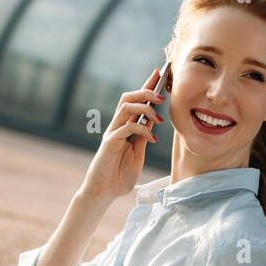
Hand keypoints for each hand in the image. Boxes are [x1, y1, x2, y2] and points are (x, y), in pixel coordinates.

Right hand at [79, 66, 166, 202]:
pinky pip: (127, 128)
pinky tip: (152, 138)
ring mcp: (112, 133)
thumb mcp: (137, 154)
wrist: (103, 193)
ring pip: (126, 108)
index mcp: (124, 128)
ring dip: (144, 107)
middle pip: (128, 98)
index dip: (146, 86)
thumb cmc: (119, 176)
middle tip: (162, 95)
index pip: (135, 102)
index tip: (159, 73)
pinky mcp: (110, 143)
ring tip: (158, 117)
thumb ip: (142, 138)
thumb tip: (152, 122)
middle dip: (145, 91)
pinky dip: (142, 130)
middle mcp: (117, 126)